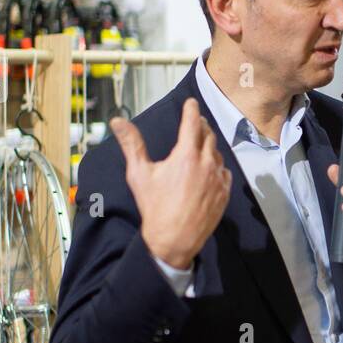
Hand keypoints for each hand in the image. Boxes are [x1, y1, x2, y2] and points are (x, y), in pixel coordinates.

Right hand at [110, 98, 231, 268]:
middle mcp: (206, 164)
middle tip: (195, 122)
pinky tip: (211, 167)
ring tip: (201, 144)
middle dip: (201, 126)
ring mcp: (218, 179)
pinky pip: (224, 171)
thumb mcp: (139, 174)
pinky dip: (217, 165)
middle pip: (208, 135)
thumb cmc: (155, 208)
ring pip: (217, 153)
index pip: (191, 123)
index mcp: (186, 155)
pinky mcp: (224, 193)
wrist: (174, 240)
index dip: (191, 110)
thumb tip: (117, 122)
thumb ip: (131, 144)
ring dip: (210, 145)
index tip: (191, 103)